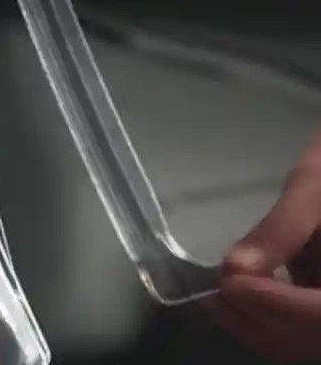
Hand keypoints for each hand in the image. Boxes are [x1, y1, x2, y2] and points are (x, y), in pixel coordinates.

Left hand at [214, 131, 320, 360]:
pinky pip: (293, 332)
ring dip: (252, 321)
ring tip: (220, 286)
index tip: (232, 281)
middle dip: (256, 313)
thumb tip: (235, 266)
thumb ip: (281, 227)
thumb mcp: (313, 186)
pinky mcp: (317, 310)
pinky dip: (259, 318)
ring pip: (296, 341)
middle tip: (216, 283)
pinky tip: (235, 290)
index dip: (279, 304)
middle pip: (306, 335)